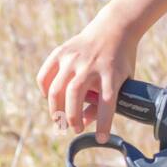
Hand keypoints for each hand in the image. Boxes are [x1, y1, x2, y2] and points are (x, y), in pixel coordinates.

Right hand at [35, 9, 138, 143]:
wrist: (115, 28)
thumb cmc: (119, 60)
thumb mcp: (122, 79)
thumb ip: (106, 100)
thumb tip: (86, 122)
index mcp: (111, 73)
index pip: (107, 103)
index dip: (103, 124)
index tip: (100, 139)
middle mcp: (90, 65)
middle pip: (75, 95)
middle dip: (72, 117)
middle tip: (74, 129)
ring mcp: (73, 58)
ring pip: (56, 88)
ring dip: (55, 109)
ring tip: (59, 120)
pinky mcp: (61, 52)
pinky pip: (45, 75)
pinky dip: (44, 90)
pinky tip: (51, 98)